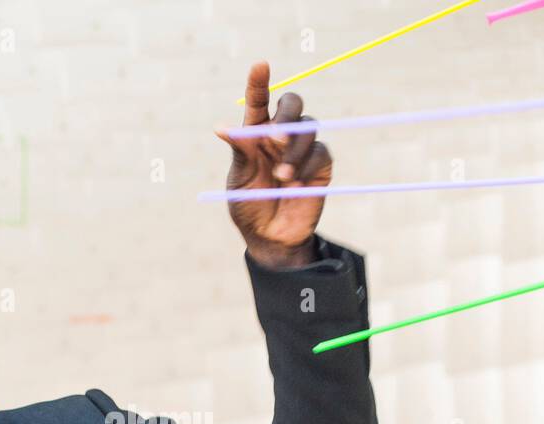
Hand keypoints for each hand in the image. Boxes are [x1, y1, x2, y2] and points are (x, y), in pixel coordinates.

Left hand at [215, 61, 332, 267]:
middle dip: (286, 116)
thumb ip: (239, 152)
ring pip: (308, 129)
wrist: (270, 237)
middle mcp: (280, 135)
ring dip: (294, 151)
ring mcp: (302, 148)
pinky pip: (320, 153)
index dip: (259, 82)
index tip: (261, 66)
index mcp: (256, 133)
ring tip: (282, 177)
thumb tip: (223, 128)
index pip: (258, 100)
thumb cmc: (248, 206)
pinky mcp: (320, 165)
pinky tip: (296, 185)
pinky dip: (308, 167)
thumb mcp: (239, 180)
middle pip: (292, 105)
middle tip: (276, 137)